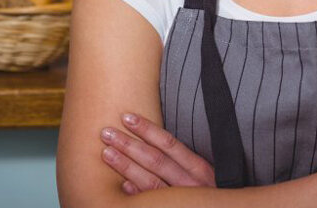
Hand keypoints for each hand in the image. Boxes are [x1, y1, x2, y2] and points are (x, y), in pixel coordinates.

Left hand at [99, 112, 214, 194]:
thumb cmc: (209, 194)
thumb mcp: (204, 175)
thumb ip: (182, 160)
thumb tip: (151, 140)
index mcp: (199, 169)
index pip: (169, 144)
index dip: (147, 130)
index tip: (127, 117)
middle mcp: (190, 184)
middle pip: (155, 160)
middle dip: (129, 145)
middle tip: (107, 132)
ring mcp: (181, 200)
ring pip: (150, 182)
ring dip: (126, 166)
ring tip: (107, 152)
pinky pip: (151, 203)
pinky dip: (136, 194)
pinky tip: (121, 186)